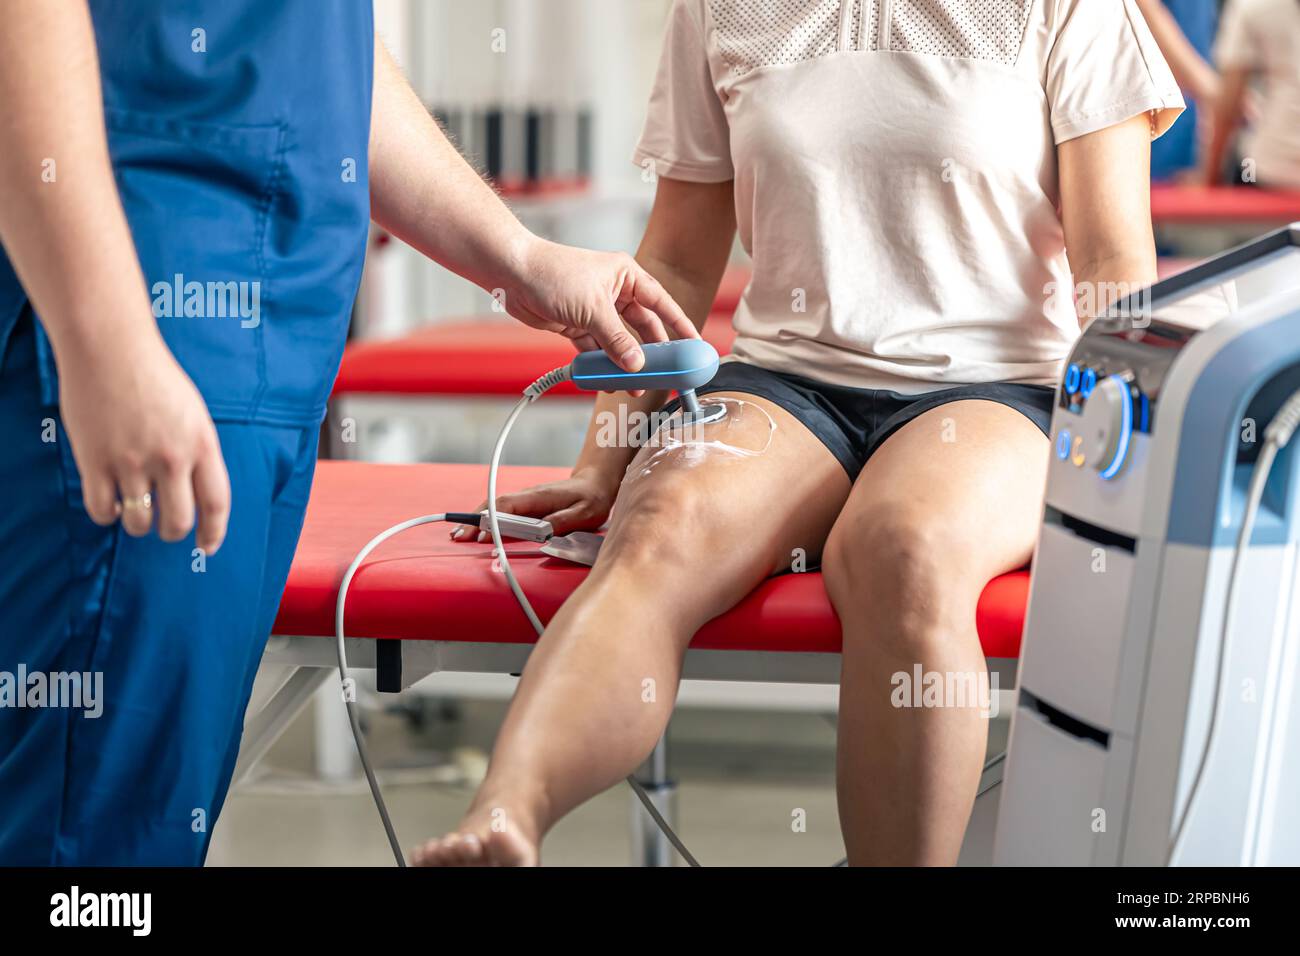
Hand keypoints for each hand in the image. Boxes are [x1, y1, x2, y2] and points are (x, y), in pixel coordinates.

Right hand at [57, 333, 230, 553]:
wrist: (110, 348)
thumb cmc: (154, 378)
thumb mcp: (193, 414)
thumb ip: (198, 453)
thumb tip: (198, 493)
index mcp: (202, 445)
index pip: (217, 504)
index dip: (214, 533)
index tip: (207, 547)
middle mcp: (171, 458)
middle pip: (178, 522)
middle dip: (172, 532)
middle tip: (165, 528)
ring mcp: (132, 461)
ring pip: (139, 522)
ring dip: (138, 525)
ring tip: (134, 509)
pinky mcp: (95, 461)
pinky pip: (102, 510)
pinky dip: (106, 515)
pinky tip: (109, 502)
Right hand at [451, 466, 617, 540]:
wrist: (595, 484)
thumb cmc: (591, 499)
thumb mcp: (584, 513)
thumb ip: (563, 522)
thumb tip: (542, 531)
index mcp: (539, 497)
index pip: (508, 506)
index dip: (492, 520)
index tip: (480, 534)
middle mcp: (527, 496)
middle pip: (494, 506)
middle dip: (474, 521)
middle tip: (458, 537)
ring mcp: (525, 500)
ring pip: (495, 508)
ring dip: (476, 520)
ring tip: (459, 535)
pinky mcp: (526, 506)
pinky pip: (502, 512)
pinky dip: (487, 519)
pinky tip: (476, 530)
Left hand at [504, 238, 698, 371]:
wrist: (512, 274)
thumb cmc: (553, 275)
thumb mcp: (592, 310)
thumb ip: (617, 340)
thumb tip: (636, 365)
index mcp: (626, 276)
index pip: (661, 304)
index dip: (679, 325)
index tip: (695, 344)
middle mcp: (614, 293)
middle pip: (642, 328)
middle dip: (651, 353)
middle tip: (664, 374)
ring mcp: (595, 311)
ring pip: (619, 343)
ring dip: (625, 364)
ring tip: (635, 386)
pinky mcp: (577, 326)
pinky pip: (596, 350)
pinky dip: (601, 365)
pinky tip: (608, 380)